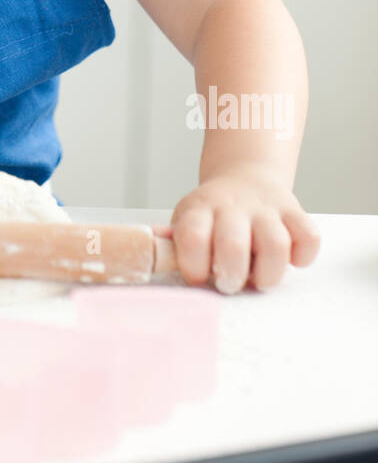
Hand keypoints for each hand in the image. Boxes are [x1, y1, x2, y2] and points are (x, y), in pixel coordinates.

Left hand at [152, 166, 320, 293]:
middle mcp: (233, 206)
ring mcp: (267, 209)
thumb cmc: (211, 216)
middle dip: (231, 276)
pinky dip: (302, 257)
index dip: (194, 265)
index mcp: (199, 209)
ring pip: (276, 245)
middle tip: (229, 284)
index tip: (198, 276)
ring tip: (258, 279)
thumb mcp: (186, 221)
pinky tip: (288, 260)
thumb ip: (174, 243)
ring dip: (268, 274)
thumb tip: (154, 258)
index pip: (192, 236)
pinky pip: (309, 238)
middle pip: (233, 245)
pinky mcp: (296, 213)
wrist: (244, 178)